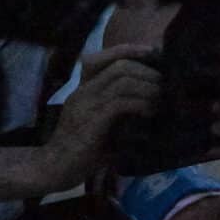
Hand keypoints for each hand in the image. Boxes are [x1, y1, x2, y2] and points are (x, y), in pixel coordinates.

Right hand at [37, 45, 163, 191]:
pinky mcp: (92, 119)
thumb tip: (154, 96)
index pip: (101, 57)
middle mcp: (83, 91)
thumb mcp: (102, 121)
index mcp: (83, 89)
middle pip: (119, 65)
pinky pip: (121, 101)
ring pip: (123, 79)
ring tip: (160, 99)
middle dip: (147, 71)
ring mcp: (86, 104)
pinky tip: (150, 112)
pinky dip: (141, 103)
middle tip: (163, 85)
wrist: (55, 169)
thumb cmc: (83, 149)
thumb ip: (118, 105)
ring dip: (148, 87)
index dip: (128, 50)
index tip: (153, 53)